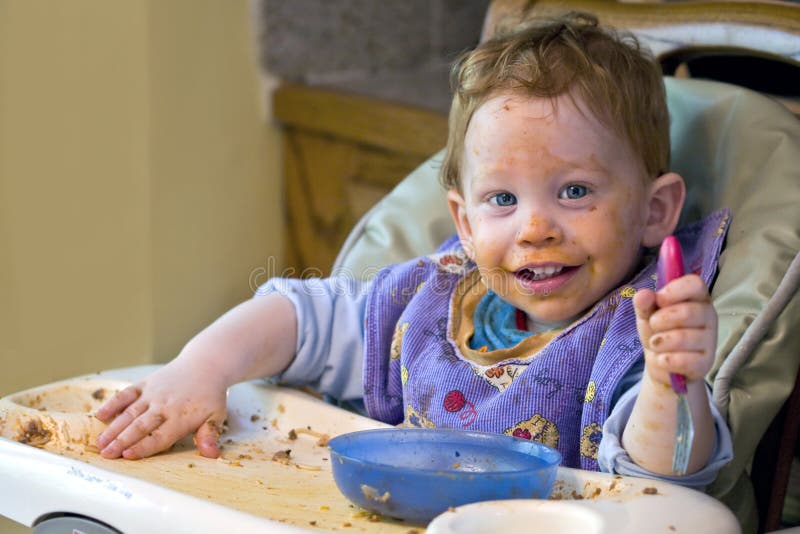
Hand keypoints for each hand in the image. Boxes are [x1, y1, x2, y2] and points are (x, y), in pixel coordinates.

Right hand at [95, 359, 227, 459]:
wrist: (206, 365)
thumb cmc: (210, 395)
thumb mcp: (216, 416)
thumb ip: (210, 435)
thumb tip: (211, 455)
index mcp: (181, 417)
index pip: (159, 436)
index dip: (143, 447)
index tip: (126, 456)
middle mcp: (164, 406)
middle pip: (140, 426)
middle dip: (122, 441)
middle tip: (105, 454)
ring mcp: (153, 393)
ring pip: (130, 412)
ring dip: (114, 428)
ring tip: (100, 443)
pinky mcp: (146, 383)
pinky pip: (127, 393)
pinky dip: (114, 403)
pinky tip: (100, 414)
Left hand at [633, 274, 716, 385]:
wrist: (662, 364)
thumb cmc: (658, 332)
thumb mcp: (647, 315)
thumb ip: (644, 304)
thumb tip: (643, 294)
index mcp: (696, 298)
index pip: (696, 284)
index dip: (675, 290)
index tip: (659, 300)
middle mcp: (708, 316)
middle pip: (689, 312)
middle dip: (661, 319)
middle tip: (654, 325)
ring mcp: (710, 340)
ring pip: (684, 338)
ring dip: (660, 342)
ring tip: (656, 344)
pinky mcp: (706, 363)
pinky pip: (684, 361)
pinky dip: (666, 360)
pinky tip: (663, 359)